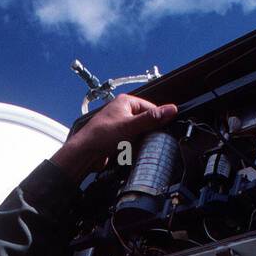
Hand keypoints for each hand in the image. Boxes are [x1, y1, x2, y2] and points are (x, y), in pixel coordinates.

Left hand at [50, 93, 178, 182]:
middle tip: (147, 142)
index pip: (151, 109)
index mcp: (126, 102)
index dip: (158, 121)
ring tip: (135, 147)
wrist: (84, 153)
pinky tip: (129, 152)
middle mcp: (122, 111)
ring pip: (139, 133)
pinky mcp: (117, 137)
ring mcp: (119, 125)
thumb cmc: (102, 136)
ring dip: (140, 142)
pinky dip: (133, 148)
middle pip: (146, 122)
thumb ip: (152, 118)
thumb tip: (171, 109)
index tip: (162, 131)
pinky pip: (131, 142)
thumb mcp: (131, 126)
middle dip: (147, 134)